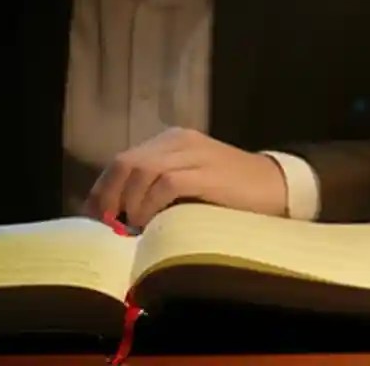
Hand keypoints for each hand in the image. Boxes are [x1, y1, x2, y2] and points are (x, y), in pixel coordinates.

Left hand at [84, 127, 286, 229]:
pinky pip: (166, 183)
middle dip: (107, 196)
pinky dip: (150, 204)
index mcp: (170, 141)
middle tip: (104, 226)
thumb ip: (158, 189)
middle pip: (125, 163)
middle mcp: (177, 141)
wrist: (278, 186)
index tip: (91, 218)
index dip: (101, 189)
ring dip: (128, 203)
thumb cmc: (231, 194)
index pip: (122, 160)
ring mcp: (193, 153)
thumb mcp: (189, 184)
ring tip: (128, 228)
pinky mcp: (206, 171)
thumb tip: (119, 218)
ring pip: (141, 170)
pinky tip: (147, 223)